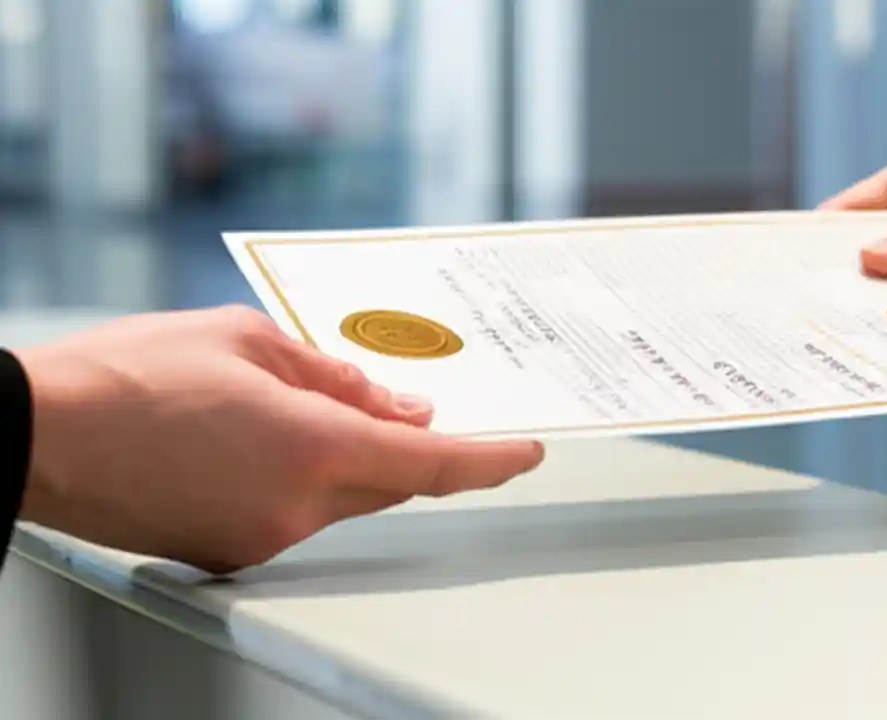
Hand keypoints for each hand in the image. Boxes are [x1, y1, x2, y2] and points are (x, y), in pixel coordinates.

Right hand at [15, 306, 544, 573]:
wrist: (36, 434)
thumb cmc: (130, 376)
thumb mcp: (247, 340)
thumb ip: (335, 376)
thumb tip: (393, 405)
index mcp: (311, 447)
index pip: (432, 466)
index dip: (491, 459)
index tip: (528, 450)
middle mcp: (296, 507)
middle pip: (391, 481)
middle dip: (409, 444)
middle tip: (413, 403)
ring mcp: (262, 537)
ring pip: (344, 497)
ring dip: (348, 456)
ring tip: (304, 403)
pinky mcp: (230, 550)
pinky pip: (297, 512)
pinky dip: (305, 477)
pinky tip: (268, 438)